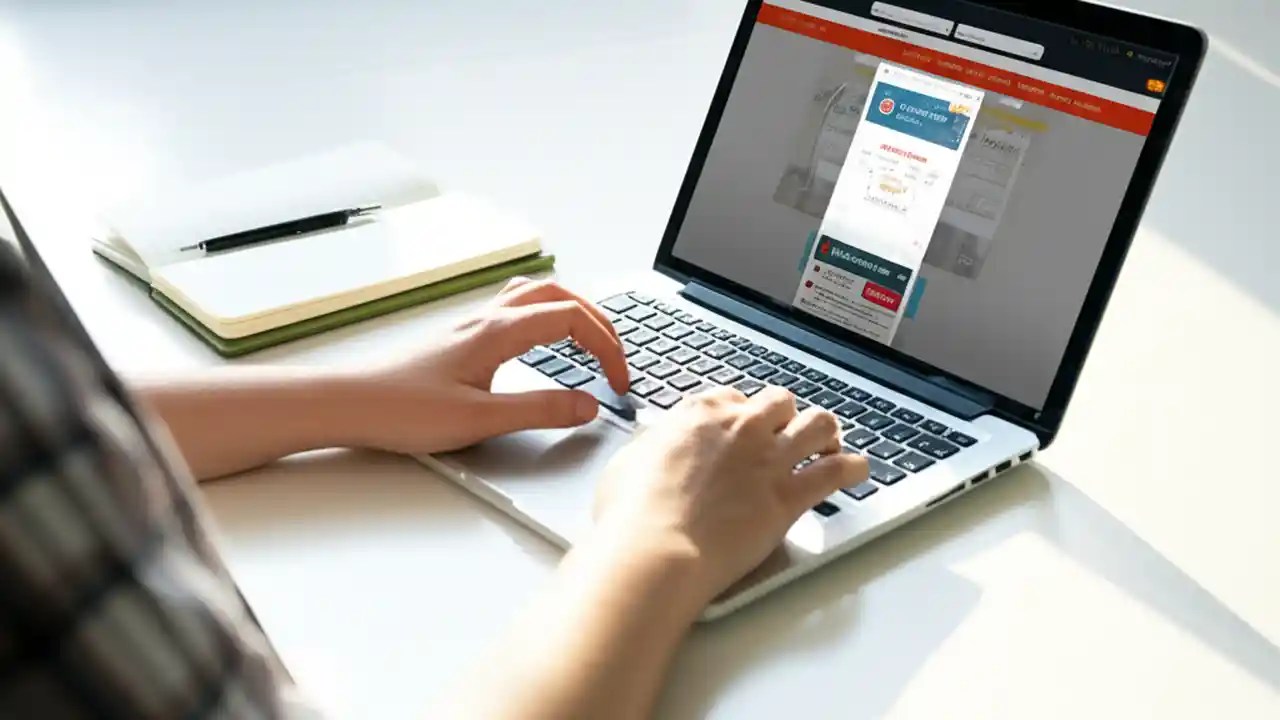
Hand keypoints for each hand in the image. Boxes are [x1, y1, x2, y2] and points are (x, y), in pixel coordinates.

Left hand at [347, 277, 629, 455]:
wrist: (349, 403)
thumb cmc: (402, 410)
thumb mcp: (481, 419)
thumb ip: (540, 410)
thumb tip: (587, 406)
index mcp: (499, 332)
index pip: (573, 319)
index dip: (607, 347)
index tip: (619, 382)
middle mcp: (488, 319)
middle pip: (561, 295)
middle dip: (598, 322)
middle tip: (617, 356)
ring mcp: (473, 324)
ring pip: (536, 295)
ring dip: (572, 310)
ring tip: (589, 341)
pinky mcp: (462, 338)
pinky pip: (516, 308)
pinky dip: (545, 316)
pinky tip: (541, 343)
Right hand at [592, 387, 869, 611]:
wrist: (656, 548)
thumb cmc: (633, 513)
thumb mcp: (629, 462)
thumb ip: (654, 447)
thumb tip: (656, 448)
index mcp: (700, 413)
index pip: (734, 398)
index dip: (741, 413)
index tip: (741, 428)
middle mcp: (741, 426)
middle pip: (781, 403)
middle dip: (784, 418)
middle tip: (784, 436)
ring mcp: (770, 458)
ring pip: (818, 424)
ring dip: (824, 433)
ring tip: (827, 446)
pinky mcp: (790, 495)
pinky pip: (838, 470)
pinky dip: (852, 468)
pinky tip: (857, 471)